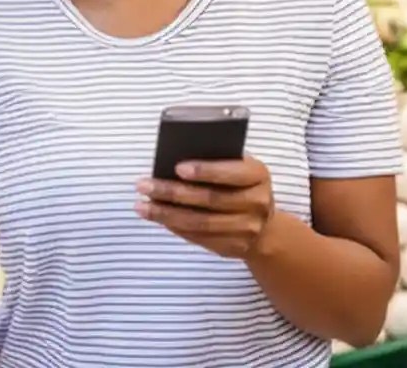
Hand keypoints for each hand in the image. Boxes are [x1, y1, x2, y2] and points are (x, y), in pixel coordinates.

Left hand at [135, 156, 276, 259]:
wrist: (265, 226)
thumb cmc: (242, 185)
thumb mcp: (240, 167)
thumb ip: (218, 160)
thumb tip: (176, 159)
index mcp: (259, 176)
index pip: (231, 173)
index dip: (205, 171)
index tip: (177, 168)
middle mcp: (257, 203)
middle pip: (210, 199)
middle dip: (173, 192)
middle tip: (144, 185)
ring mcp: (246, 229)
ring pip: (200, 223)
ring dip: (166, 214)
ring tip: (142, 205)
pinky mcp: (232, 247)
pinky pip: (198, 237)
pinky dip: (174, 227)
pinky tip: (156, 217)